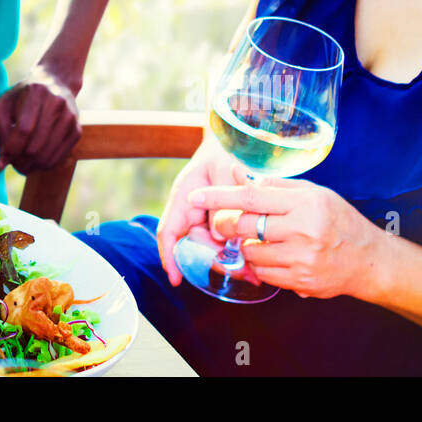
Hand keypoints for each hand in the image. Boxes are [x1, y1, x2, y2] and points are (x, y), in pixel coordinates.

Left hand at [0, 64, 81, 172]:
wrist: (55, 83)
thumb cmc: (22, 97)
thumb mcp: (3, 105)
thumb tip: (1, 164)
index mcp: (35, 92)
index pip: (23, 130)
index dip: (11, 150)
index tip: (2, 161)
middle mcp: (56, 102)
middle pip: (35, 147)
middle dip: (20, 162)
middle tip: (12, 164)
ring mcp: (70, 117)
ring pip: (48, 155)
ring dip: (32, 167)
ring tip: (22, 165)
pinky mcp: (77, 130)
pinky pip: (60, 157)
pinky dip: (45, 165)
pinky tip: (35, 162)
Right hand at [155, 139, 259, 286]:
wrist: (237, 142)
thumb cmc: (228, 153)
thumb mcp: (226, 174)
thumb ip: (223, 204)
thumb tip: (220, 237)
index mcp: (184, 197)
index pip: (169, 232)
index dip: (169, 257)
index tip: (176, 280)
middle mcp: (191, 209)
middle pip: (194, 245)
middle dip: (213, 262)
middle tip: (241, 274)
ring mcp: (204, 215)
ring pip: (211, 245)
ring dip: (227, 258)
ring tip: (252, 272)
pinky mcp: (219, 219)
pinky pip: (223, 239)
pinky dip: (235, 250)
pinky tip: (252, 259)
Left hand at [189, 176, 386, 299]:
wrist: (369, 260)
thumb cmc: (338, 220)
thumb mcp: (312, 193)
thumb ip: (275, 186)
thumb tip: (239, 174)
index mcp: (304, 203)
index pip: (251, 198)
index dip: (218, 196)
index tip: (195, 195)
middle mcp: (303, 231)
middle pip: (245, 227)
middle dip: (226, 224)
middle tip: (221, 222)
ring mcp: (302, 259)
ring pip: (251, 253)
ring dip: (247, 247)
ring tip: (261, 240)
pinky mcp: (301, 282)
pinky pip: (264, 274)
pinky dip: (261, 265)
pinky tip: (274, 256)